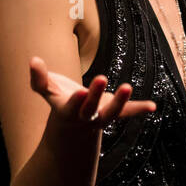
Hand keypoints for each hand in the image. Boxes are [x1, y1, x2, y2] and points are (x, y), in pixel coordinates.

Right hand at [28, 55, 155, 130]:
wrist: (73, 125)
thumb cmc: (59, 100)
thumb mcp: (47, 91)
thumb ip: (39, 78)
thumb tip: (33, 60)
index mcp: (67, 111)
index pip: (71, 107)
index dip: (76, 101)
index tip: (79, 92)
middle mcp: (85, 116)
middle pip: (91, 108)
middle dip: (96, 95)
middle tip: (101, 78)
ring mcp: (101, 116)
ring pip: (112, 112)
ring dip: (120, 101)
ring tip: (127, 86)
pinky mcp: (113, 111)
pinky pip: (128, 112)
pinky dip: (139, 109)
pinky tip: (153, 106)